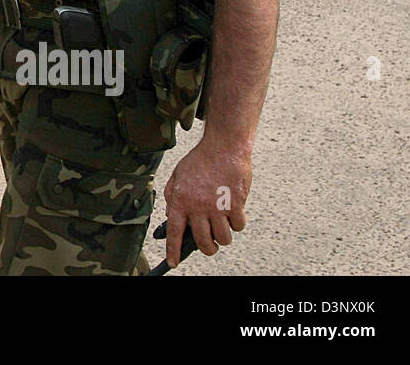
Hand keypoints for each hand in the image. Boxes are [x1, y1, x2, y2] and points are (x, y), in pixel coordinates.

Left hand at [163, 137, 251, 266]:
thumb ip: (172, 195)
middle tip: (208, 243)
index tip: (173, 262)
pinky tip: (233, 212)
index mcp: (181, 200)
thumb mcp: (177, 175)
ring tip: (221, 225)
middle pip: (202, 242)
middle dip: (206, 248)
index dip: (173, 250)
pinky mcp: (236, 205)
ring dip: (223, 237)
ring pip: (223, 239)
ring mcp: (218, 208)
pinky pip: (238, 227)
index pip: (174, 231)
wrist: (223, 148)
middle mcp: (198, 207)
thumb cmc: (200, 160)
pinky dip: (237, 224)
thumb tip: (170, 215)